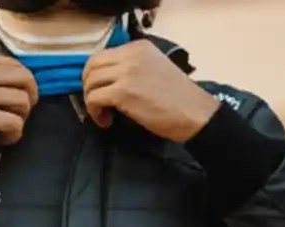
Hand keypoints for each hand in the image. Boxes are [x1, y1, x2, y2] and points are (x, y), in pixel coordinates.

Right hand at [0, 53, 38, 155]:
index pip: (12, 64)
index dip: (21, 81)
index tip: (18, 93)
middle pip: (25, 78)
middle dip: (30, 95)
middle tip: (24, 110)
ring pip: (23, 101)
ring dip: (22, 117)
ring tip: (9, 126)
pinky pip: (14, 123)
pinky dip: (14, 134)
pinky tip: (3, 138)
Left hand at [83, 41, 220, 142]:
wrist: (195, 113)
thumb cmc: (179, 97)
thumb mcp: (155, 68)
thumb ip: (133, 67)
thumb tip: (108, 79)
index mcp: (139, 47)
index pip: (103, 55)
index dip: (96, 75)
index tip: (102, 90)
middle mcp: (130, 55)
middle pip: (92, 66)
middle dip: (89, 86)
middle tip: (97, 103)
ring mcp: (126, 72)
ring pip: (90, 82)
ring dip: (91, 101)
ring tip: (104, 114)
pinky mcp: (122, 92)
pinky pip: (94, 99)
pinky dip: (95, 112)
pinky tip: (106, 121)